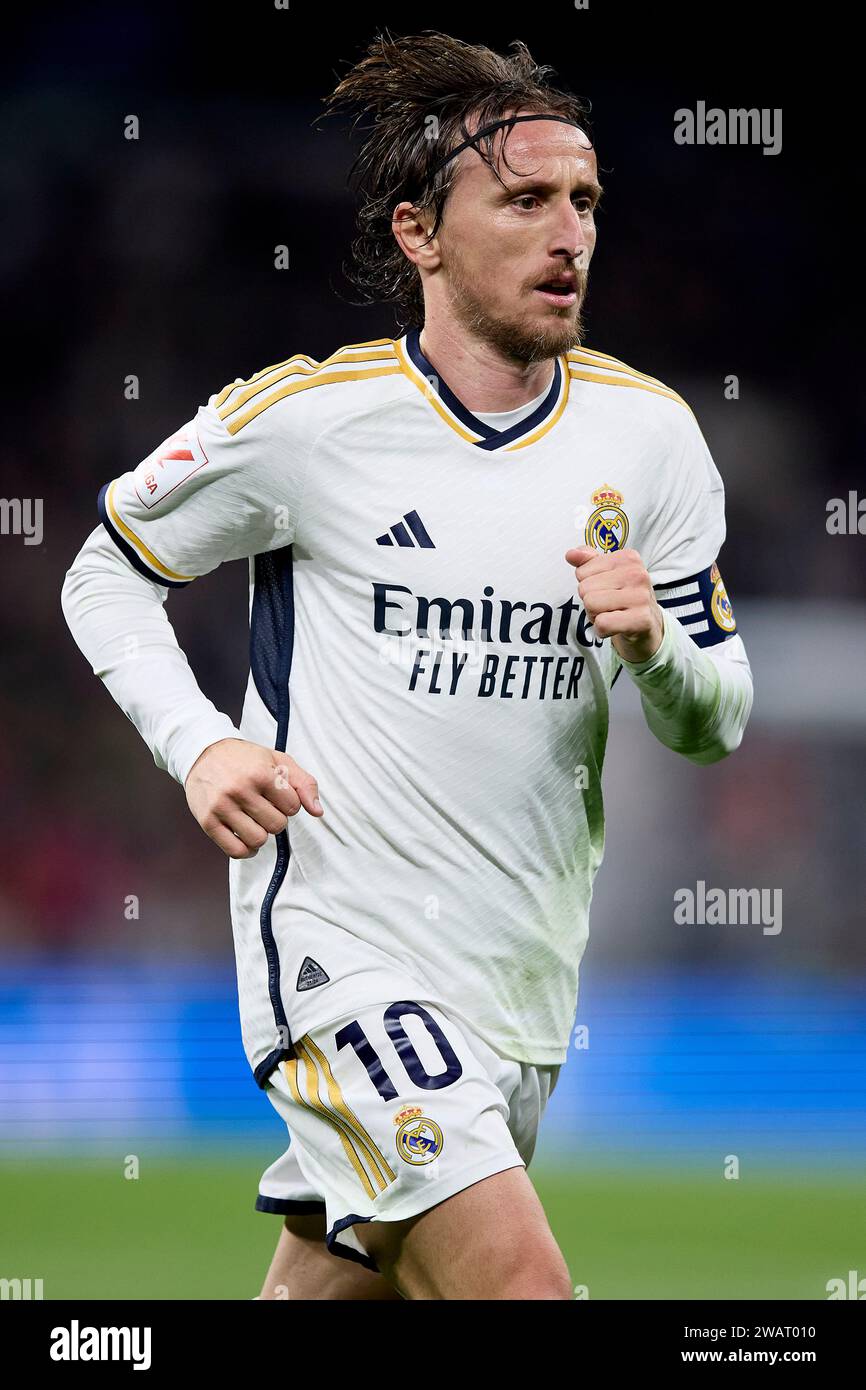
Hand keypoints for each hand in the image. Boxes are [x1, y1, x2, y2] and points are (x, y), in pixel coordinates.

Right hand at [184, 738, 322, 858]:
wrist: (202, 753)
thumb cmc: (245, 759)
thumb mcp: (278, 760)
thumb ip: (304, 783)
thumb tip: (318, 812)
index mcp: (260, 773)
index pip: (292, 807)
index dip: (289, 803)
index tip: (277, 796)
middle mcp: (239, 790)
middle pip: (277, 825)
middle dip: (276, 819)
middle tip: (265, 807)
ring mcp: (221, 807)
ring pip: (257, 840)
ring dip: (261, 834)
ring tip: (255, 821)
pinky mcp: (207, 822)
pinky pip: (235, 851)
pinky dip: (246, 850)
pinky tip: (247, 839)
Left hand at [565, 545, 664, 663]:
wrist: (647, 623)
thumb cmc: (622, 595)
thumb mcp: (605, 573)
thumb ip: (587, 561)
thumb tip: (571, 554)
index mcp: (628, 558)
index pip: (581, 572)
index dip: (588, 585)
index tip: (606, 590)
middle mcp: (637, 574)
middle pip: (584, 589)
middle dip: (591, 602)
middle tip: (609, 605)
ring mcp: (641, 597)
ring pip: (591, 605)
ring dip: (596, 615)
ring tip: (612, 614)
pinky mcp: (641, 619)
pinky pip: (603, 623)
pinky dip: (602, 630)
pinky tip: (615, 627)